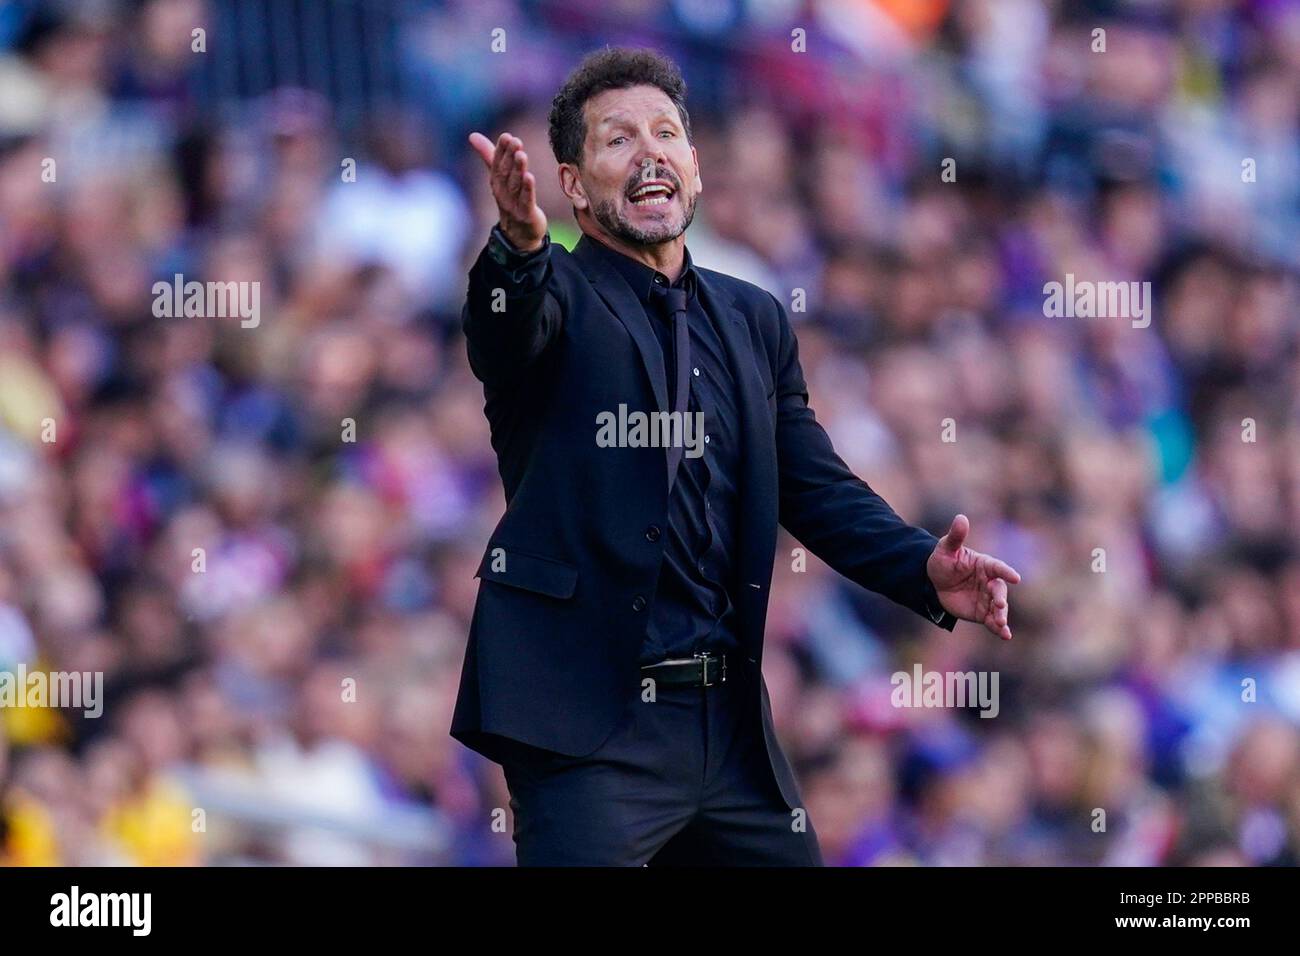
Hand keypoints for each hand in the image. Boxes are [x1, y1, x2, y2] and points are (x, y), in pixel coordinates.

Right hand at [469, 131, 547, 252]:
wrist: (519, 234)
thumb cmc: (511, 200)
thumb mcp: (500, 177)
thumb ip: (489, 156)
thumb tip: (472, 135)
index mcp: (496, 182)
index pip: (497, 164)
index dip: (501, 150)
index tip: (506, 136)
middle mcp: (502, 193)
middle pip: (505, 173)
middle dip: (510, 156)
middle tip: (515, 141)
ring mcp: (513, 205)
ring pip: (514, 185)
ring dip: (518, 169)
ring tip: (521, 155)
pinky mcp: (525, 215)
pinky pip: (525, 201)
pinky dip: (527, 189)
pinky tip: (529, 177)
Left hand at [926, 514, 1021, 639]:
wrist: (932, 582)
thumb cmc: (942, 561)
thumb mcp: (945, 548)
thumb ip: (955, 536)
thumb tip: (961, 517)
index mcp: (985, 564)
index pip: (998, 567)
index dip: (1006, 572)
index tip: (1015, 578)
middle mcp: (990, 582)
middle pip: (1000, 590)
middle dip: (1001, 598)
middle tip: (999, 605)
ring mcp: (987, 598)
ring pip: (998, 608)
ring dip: (1001, 616)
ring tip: (1001, 624)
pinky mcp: (982, 613)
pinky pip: (993, 621)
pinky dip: (1000, 629)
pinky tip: (1006, 636)